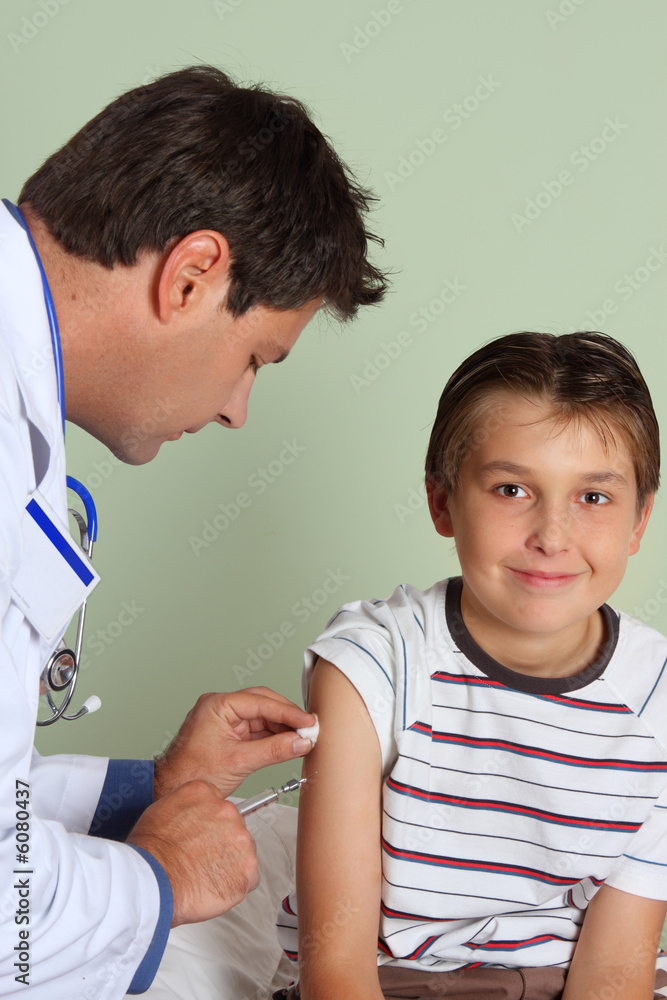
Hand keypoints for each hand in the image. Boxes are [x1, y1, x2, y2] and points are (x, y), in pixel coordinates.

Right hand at [128, 779, 257, 925]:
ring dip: (229, 862)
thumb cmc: (151, 854)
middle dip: (221, 842)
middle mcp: (226, 811)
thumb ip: (184, 806)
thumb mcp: (160, 811)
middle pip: (233, 826)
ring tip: (205, 874)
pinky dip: (235, 884)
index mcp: (205, 793)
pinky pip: (248, 877)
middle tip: (202, 858)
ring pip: (242, 851)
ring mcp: (240, 839)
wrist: (153, 883)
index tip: (204, 837)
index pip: (218, 804)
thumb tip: (192, 815)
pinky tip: (215, 886)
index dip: (210, 825)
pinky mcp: (248, 868)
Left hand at [153, 687, 314, 798]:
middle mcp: (222, 707)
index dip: (288, 712)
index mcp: (219, 704)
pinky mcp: (229, 734)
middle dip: (288, 717)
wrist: (170, 790)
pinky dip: (274, 737)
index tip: (308, 722)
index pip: (261, 702)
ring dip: (283, 728)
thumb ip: (274, 750)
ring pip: (262, 717)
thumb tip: (300, 742)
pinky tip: (289, 743)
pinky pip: (257, 730)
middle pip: (264, 704)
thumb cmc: (191, 774)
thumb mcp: (239, 761)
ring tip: (303, 738)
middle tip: (310, 729)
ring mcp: (225, 720)